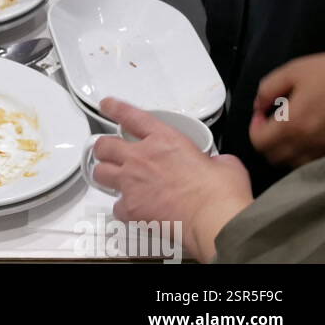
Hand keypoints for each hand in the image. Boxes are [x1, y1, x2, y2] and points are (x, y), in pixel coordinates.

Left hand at [94, 98, 252, 261]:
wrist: (214, 220)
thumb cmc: (220, 194)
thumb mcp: (224, 164)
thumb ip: (212, 159)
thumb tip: (217, 164)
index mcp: (165, 141)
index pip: (131, 116)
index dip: (115, 108)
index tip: (108, 104)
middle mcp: (142, 157)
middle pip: (105, 145)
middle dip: (105, 148)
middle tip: (110, 152)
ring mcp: (132, 182)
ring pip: (100, 173)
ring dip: (106, 175)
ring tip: (114, 179)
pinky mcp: (131, 207)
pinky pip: (116, 206)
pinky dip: (122, 208)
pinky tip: (133, 210)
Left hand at [250, 53, 324, 166]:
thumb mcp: (294, 71)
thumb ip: (268, 89)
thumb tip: (258, 106)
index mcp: (293, 124)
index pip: (259, 142)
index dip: (255, 127)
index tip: (262, 114)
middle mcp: (308, 143)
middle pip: (274, 157)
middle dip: (268, 140)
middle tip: (274, 121)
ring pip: (295, 163)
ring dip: (287, 149)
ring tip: (293, 127)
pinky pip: (314, 160)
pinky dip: (306, 151)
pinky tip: (311, 133)